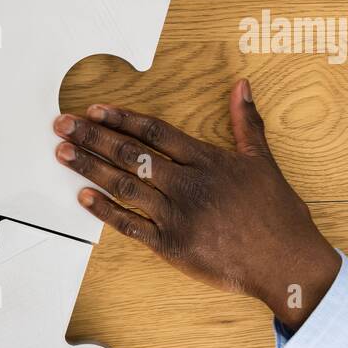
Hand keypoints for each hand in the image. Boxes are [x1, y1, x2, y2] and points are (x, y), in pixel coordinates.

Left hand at [54, 79, 341, 330]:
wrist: (286, 262)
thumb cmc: (277, 212)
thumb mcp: (263, 161)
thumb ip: (247, 122)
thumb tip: (242, 85)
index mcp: (207, 160)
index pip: (154, 131)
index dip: (121, 119)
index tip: (93, 110)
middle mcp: (188, 184)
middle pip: (130, 154)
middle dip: (91, 137)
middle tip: (61, 125)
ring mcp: (177, 216)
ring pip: (123, 186)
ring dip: (88, 167)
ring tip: (62, 153)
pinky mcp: (172, 245)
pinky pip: (129, 225)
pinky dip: (103, 211)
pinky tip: (81, 197)